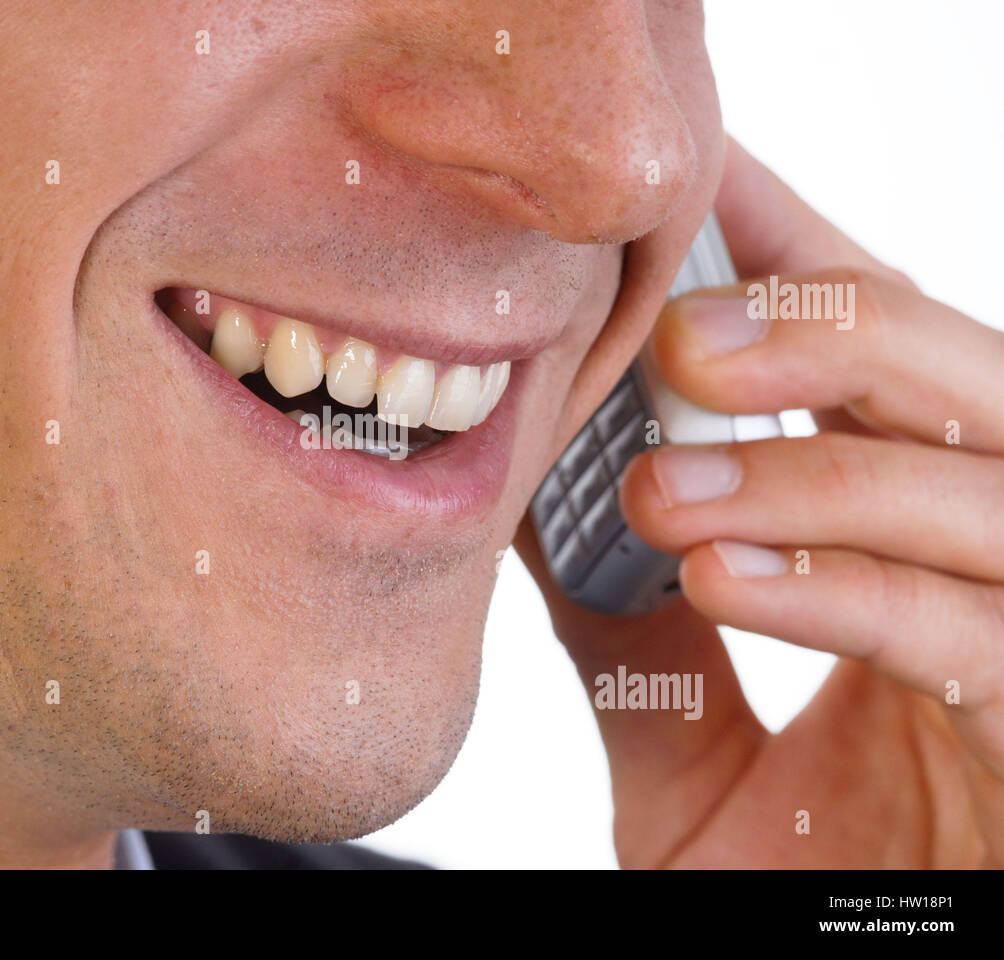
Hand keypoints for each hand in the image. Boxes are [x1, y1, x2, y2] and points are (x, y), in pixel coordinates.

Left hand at [515, 136, 1001, 867]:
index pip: (877, 361)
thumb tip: (540, 518)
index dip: (796, 263)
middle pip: (962, 377)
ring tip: (664, 479)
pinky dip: (847, 590)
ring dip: (813, 466)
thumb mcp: (696, 754)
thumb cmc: (812, 880)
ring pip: (980, 485)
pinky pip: (974, 631)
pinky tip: (728, 574)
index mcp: (918, 549)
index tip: (696, 201)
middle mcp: (997, 563)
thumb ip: (639, 641)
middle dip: (826, 324)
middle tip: (677, 323)